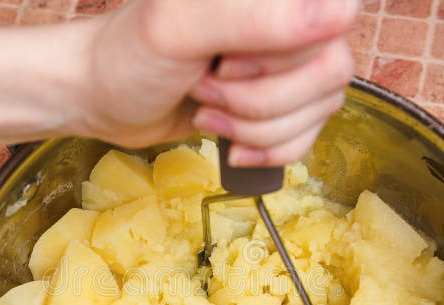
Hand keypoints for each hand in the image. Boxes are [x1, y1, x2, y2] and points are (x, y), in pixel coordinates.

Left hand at [77, 0, 357, 165]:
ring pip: (321, 110)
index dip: (281, 58)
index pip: (333, 20)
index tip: (225, 63)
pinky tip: (228, 140)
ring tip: (206, 108)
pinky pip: (308, 137)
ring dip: (256, 128)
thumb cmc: (129, 57)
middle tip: (206, 88)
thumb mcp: (178, 29)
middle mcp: (291, 17)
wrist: (104, 99)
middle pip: (331, 72)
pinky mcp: (282, 101)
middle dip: (260, 101)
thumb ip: (254, 18)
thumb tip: (339, 12)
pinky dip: (266, 150)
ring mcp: (290, 62)